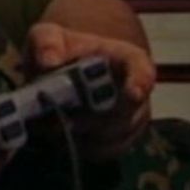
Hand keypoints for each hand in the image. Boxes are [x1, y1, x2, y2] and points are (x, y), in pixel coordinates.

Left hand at [25, 22, 154, 160]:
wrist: (59, 70)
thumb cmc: (59, 50)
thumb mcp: (47, 36)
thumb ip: (46, 43)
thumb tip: (48, 62)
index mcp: (126, 59)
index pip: (143, 69)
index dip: (141, 82)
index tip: (133, 94)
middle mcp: (134, 91)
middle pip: (127, 114)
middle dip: (95, 120)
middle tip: (66, 119)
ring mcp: (129, 118)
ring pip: (116, 137)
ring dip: (85, 136)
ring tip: (55, 126)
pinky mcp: (115, 140)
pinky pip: (105, 152)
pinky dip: (82, 148)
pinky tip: (61, 137)